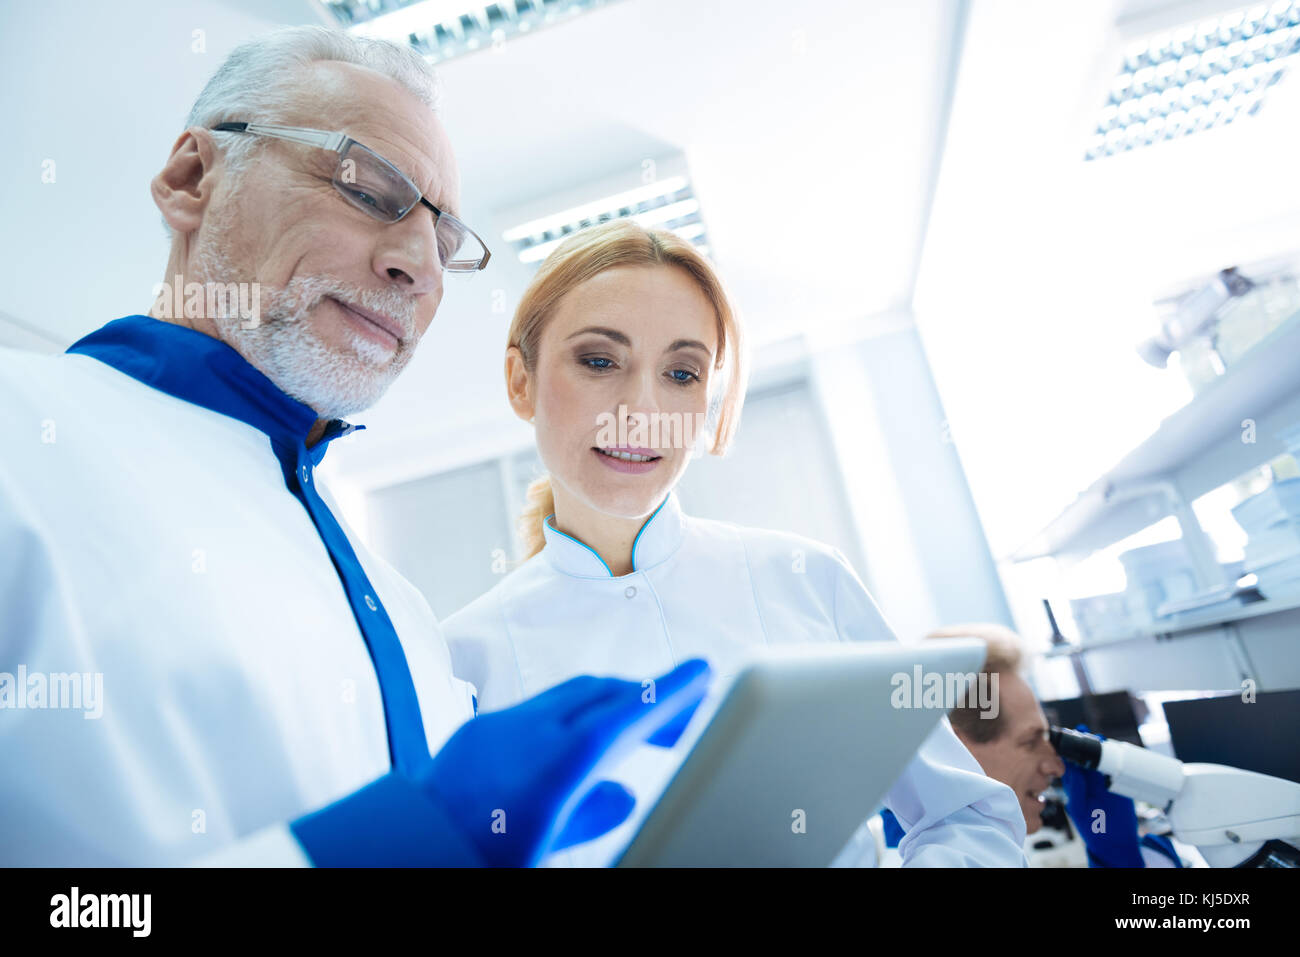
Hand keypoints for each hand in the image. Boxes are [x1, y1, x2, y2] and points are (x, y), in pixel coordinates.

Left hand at [416, 658, 711, 866]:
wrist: (396, 849)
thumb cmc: (472, 857)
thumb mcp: (545, 850)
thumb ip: (590, 817)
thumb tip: (623, 796)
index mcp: (555, 763)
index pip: (625, 714)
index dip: (669, 692)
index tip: (701, 671)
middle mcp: (527, 731)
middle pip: (601, 696)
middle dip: (647, 696)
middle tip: (684, 709)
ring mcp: (498, 727)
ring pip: (568, 697)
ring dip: (610, 704)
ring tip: (638, 731)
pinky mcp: (475, 732)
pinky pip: (537, 708)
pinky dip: (572, 715)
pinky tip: (578, 744)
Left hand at [1061, 724, 1143, 867]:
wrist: (1117, 845)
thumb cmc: (1095, 828)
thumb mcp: (1080, 808)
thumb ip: (1077, 789)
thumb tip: (1072, 768)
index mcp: (1076, 785)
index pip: (1069, 762)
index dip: (1067, 748)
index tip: (1066, 735)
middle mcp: (1089, 782)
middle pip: (1085, 758)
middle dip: (1084, 743)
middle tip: (1083, 730)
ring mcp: (1105, 783)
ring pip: (1101, 761)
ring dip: (1099, 749)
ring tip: (1097, 738)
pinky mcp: (1120, 785)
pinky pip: (1116, 769)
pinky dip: (1114, 760)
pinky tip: (1112, 751)